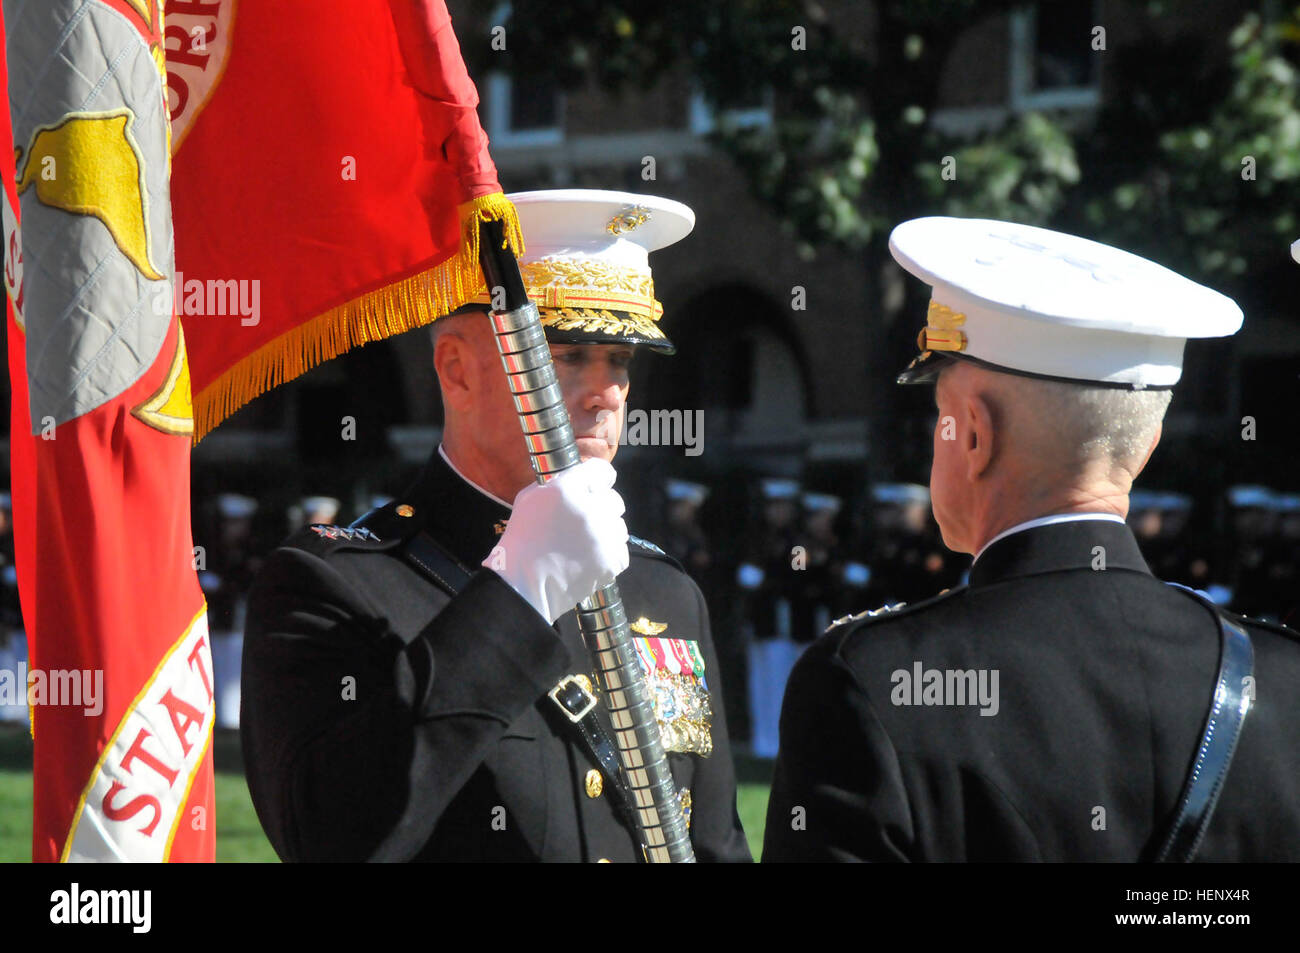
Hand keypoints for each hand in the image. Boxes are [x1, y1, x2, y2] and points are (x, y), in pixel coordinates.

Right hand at [483, 458, 629, 622]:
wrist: (524, 583)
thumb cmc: (523, 538)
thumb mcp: (531, 497)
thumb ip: (559, 482)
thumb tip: (582, 480)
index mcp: (569, 489)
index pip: (602, 471)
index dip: (598, 479)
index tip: (594, 488)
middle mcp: (592, 509)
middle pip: (614, 499)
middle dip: (601, 507)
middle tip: (582, 522)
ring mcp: (605, 536)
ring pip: (619, 526)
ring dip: (606, 532)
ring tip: (584, 544)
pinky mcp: (613, 560)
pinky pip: (620, 550)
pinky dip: (608, 554)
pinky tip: (588, 558)